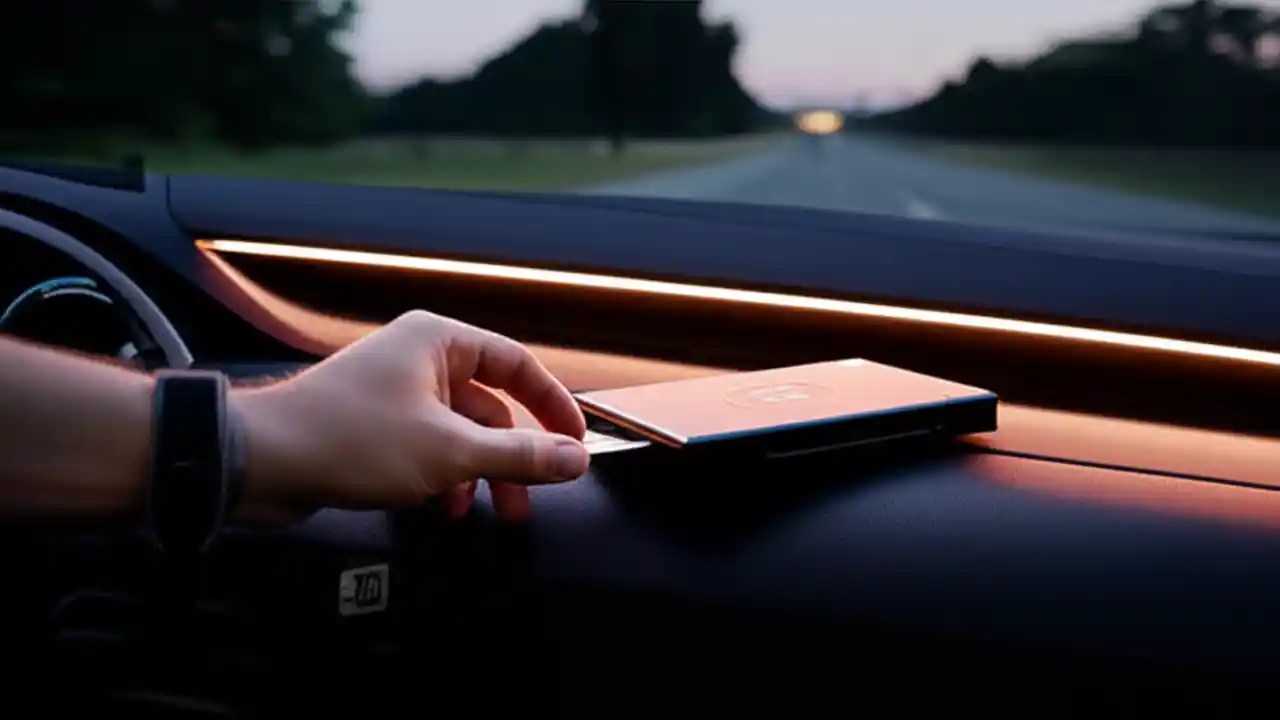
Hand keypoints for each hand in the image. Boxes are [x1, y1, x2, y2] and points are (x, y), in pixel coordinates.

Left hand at [229, 310, 589, 523]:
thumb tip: (575, 458)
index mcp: (439, 342)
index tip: (576, 443)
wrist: (262, 460)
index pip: (518, 364)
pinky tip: (445, 508)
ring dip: (479, 473)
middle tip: (535, 492)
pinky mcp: (375, 425)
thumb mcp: (450, 453)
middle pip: (491, 404)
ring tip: (490, 513)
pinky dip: (445, 477)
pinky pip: (429, 447)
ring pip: (460, 432)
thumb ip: (519, 455)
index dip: (553, 405)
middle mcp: (419, 358)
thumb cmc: (349, 439)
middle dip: (514, 454)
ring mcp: (395, 392)